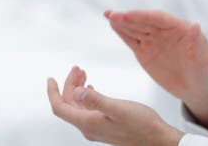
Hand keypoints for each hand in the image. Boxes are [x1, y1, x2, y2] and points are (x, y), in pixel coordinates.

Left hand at [47, 66, 183, 145]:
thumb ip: (96, 100)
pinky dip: (87, 96)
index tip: (50, 78)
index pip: (60, 108)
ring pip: (79, 106)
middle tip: (78, 68)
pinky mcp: (105, 127)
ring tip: (84, 73)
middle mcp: (88, 128)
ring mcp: (97, 128)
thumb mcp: (118, 108)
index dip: (52, 93)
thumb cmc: (141, 125)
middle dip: (69, 84)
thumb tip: (76, 92)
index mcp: (88, 123)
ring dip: (77, 89)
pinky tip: (92, 88)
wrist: (157, 140)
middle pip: (69, 104)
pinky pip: (88, 110)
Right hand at [106, 9, 207, 125]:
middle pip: (144, 21)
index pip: (159, 18)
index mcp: (179, 27)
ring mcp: (153, 40)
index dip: (143, 15)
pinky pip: (131, 40)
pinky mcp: (144, 51)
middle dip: (129, 18)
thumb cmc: (204, 71)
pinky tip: (112, 24)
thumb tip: (195, 25)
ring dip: (121, 22)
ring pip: (135, 29)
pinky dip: (122, 33)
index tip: (129, 14)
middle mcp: (163, 30)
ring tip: (109, 15)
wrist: (195, 88)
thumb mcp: (204, 57)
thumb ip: (197, 42)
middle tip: (113, 14)